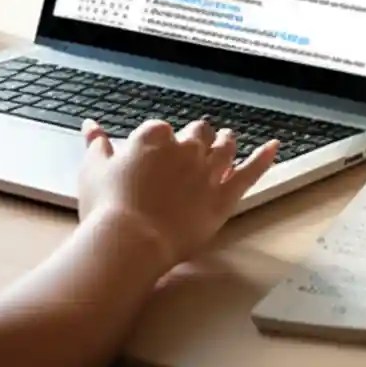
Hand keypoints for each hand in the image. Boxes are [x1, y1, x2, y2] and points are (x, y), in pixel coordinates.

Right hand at [78, 118, 278, 267]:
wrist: (130, 240)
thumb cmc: (107, 207)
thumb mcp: (93, 169)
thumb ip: (96, 144)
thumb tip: (90, 126)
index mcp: (153, 137)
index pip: (161, 130)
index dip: (160, 142)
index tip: (156, 152)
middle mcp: (185, 149)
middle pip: (197, 134)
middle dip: (197, 136)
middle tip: (197, 140)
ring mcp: (208, 171)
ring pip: (223, 149)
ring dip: (225, 142)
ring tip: (227, 138)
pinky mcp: (223, 196)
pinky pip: (249, 173)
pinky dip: (263, 158)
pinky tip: (275, 146)